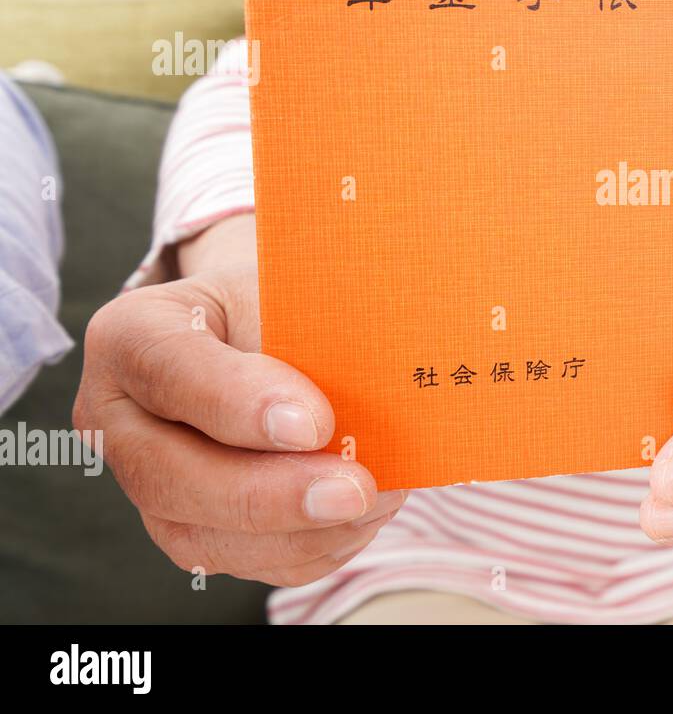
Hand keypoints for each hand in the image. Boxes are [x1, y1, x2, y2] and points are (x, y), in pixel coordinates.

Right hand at [73, 215, 403, 585]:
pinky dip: (307, 550)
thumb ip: (306, 337)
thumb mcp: (288, 291)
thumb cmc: (279, 303)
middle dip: (270, 496)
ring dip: (297, 535)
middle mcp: (119, 418)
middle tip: (354, 490)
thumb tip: (372, 395)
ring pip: (198, 537)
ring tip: (374, 503)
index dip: (239, 403)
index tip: (315, 423)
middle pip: (169, 477)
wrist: (268, 328)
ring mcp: (146, 481)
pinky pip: (238, 561)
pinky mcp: (185, 526)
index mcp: (132, 336)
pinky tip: (359, 522)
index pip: (169, 370)